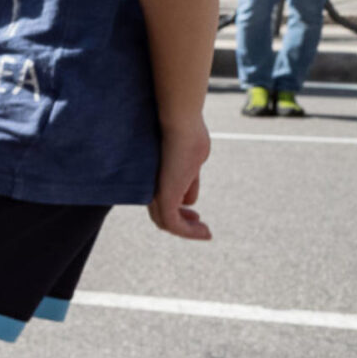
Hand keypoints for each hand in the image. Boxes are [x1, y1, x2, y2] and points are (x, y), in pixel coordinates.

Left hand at [147, 121, 211, 239]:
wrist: (180, 123)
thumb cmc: (188, 135)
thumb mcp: (192, 162)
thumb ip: (189, 180)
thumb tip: (191, 198)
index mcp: (155, 178)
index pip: (161, 202)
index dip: (179, 211)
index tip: (195, 214)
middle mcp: (151, 187)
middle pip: (162, 214)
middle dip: (183, 223)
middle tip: (200, 223)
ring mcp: (157, 192)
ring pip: (167, 222)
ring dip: (188, 231)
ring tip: (205, 233)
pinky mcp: (165, 196)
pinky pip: (173, 223)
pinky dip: (189, 232)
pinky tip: (205, 234)